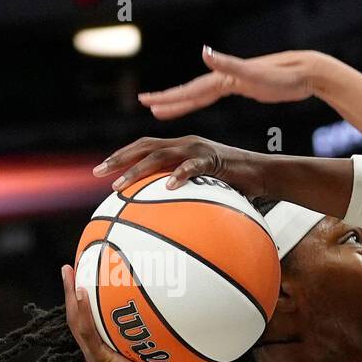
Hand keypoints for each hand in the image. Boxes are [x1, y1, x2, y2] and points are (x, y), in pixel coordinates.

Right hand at [61, 264, 179, 361]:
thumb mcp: (155, 353)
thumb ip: (155, 337)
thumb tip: (175, 315)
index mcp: (104, 351)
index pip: (88, 321)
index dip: (83, 301)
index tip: (83, 279)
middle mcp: (95, 352)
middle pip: (77, 317)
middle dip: (71, 291)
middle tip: (69, 268)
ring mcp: (95, 356)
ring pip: (76, 321)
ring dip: (71, 296)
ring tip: (69, 273)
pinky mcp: (99, 360)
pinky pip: (87, 333)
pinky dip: (82, 313)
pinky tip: (81, 294)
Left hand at [93, 135, 267, 194]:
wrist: (264, 174)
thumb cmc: (236, 185)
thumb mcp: (206, 187)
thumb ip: (186, 193)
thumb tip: (168, 217)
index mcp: (180, 148)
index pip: (144, 146)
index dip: (121, 156)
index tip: (98, 171)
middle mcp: (185, 143)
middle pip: (144, 146)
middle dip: (118, 159)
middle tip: (97, 173)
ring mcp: (198, 149)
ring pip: (160, 155)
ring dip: (137, 170)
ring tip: (120, 185)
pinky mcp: (215, 159)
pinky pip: (193, 166)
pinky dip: (179, 175)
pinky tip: (167, 187)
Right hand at [138, 46, 331, 119]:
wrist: (305, 72)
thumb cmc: (284, 77)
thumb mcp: (256, 74)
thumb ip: (229, 64)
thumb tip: (204, 52)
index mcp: (223, 79)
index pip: (190, 91)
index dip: (168, 98)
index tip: (146, 103)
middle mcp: (224, 77)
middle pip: (190, 91)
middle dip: (167, 99)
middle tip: (145, 104)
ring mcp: (232, 82)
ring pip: (200, 94)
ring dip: (181, 101)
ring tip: (163, 108)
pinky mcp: (242, 86)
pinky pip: (214, 96)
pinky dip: (201, 100)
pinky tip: (196, 101)